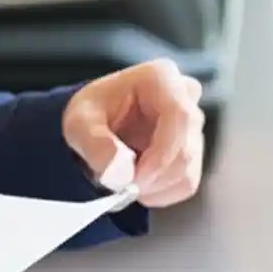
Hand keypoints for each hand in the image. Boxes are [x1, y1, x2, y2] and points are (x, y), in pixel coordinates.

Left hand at [62, 60, 205, 207]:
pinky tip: (137, 182)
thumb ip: (95, 144)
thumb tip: (121, 173)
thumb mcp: (79, 123)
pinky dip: (159, 193)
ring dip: (153, 187)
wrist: (97, 122)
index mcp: (160, 78)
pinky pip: (186, 183)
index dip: (161, 154)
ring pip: (187, 171)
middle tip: (120, 186)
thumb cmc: (91, 114)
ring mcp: (193, 125)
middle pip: (185, 149)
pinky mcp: (193, 150)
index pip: (179, 116)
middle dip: (152, 177)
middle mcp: (185, 97)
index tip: (133, 180)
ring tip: (122, 180)